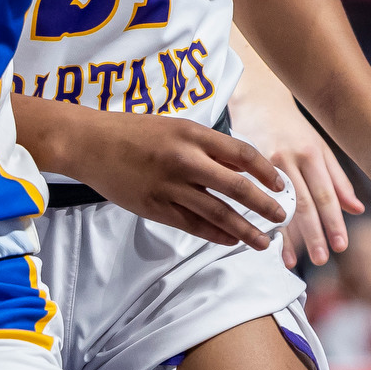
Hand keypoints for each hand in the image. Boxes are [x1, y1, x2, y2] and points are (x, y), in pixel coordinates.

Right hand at [66, 111, 290, 250]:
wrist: (90, 143)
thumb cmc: (133, 132)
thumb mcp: (175, 127)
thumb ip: (207, 146)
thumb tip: (243, 166)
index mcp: (192, 134)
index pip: (242, 154)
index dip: (266, 171)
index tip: (280, 184)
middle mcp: (184, 159)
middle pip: (237, 187)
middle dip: (264, 205)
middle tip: (280, 217)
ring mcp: (169, 186)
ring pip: (217, 213)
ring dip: (244, 230)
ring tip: (262, 242)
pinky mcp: (155, 207)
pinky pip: (193, 225)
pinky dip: (215, 235)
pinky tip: (230, 240)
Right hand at [229, 85, 360, 265]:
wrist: (259, 101)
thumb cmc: (295, 128)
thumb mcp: (321, 148)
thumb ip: (339, 180)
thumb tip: (357, 210)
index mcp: (311, 154)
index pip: (325, 194)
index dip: (333, 221)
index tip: (340, 246)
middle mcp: (288, 159)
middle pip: (303, 203)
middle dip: (313, 234)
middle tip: (322, 259)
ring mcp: (264, 164)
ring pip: (278, 204)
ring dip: (287, 236)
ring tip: (293, 262)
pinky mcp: (245, 168)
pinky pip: (256, 200)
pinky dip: (263, 223)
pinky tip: (268, 241)